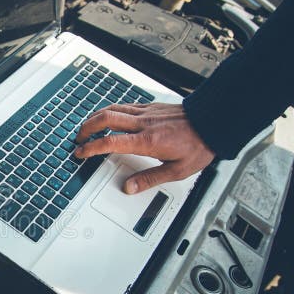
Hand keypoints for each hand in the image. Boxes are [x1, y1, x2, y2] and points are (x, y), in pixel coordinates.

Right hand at [74, 103, 214, 193]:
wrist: (215, 120)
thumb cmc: (199, 145)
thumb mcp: (177, 171)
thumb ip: (150, 179)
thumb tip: (129, 188)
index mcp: (147, 141)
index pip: (110, 142)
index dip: (90, 148)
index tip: (80, 153)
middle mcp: (143, 123)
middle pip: (105, 118)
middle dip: (86, 128)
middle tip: (78, 139)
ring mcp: (146, 112)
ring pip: (113, 108)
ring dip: (96, 117)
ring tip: (87, 126)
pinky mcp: (151, 106)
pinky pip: (125, 105)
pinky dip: (111, 110)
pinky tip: (110, 116)